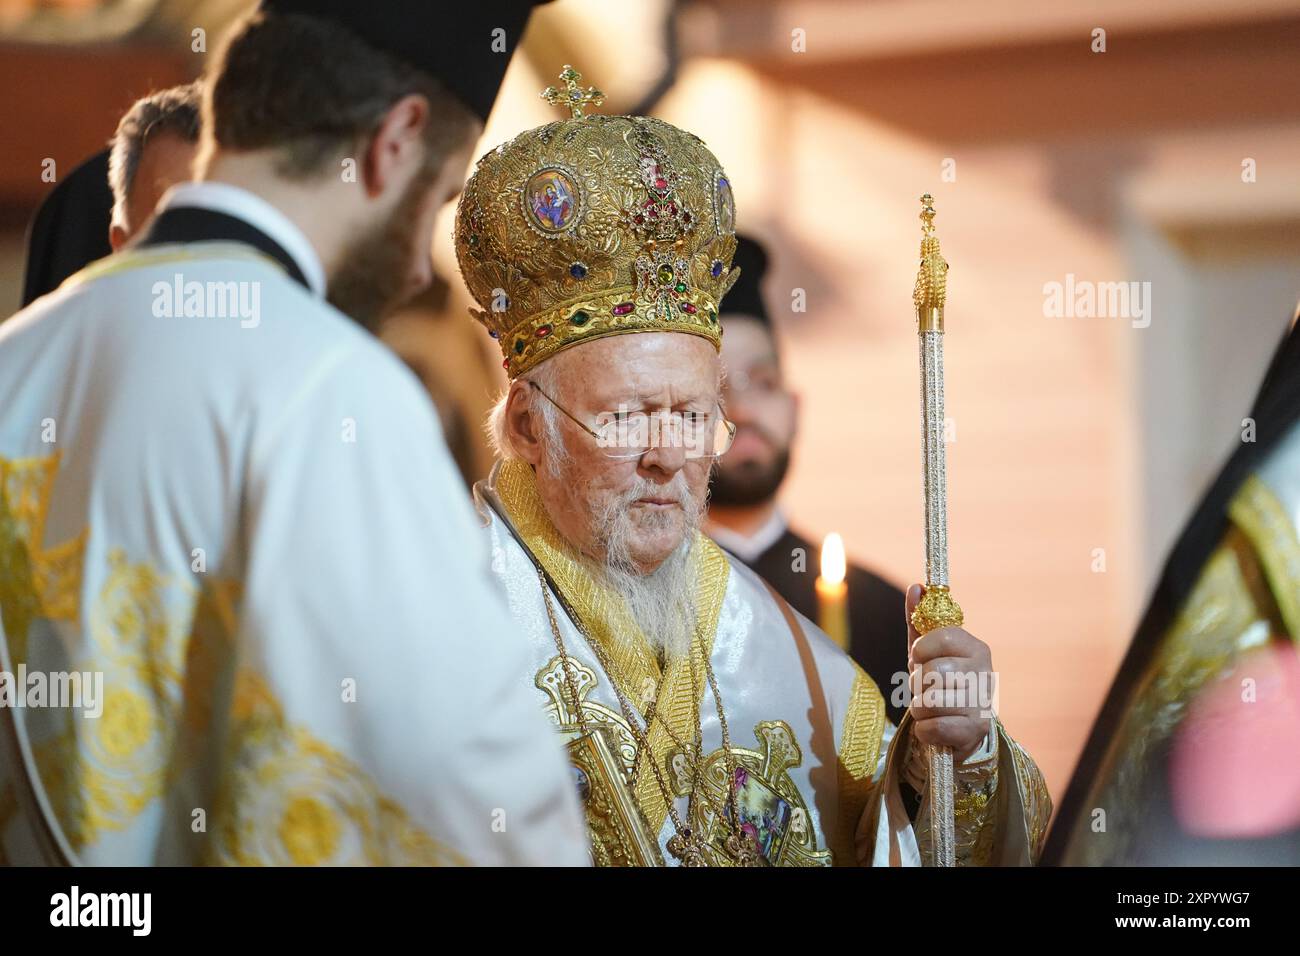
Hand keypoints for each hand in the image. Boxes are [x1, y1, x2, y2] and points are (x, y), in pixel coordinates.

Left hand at [905, 584, 993, 761]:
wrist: (959, 729)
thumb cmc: (940, 683)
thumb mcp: (927, 651)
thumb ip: (920, 619)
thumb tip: (916, 587)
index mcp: (976, 648)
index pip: (943, 636)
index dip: (922, 648)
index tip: (919, 657)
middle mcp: (985, 674)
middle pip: (933, 671)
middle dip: (917, 683)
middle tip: (925, 688)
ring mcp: (982, 704)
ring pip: (930, 701)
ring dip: (918, 708)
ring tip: (929, 708)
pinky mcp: (975, 732)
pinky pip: (933, 727)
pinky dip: (924, 729)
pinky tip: (933, 726)